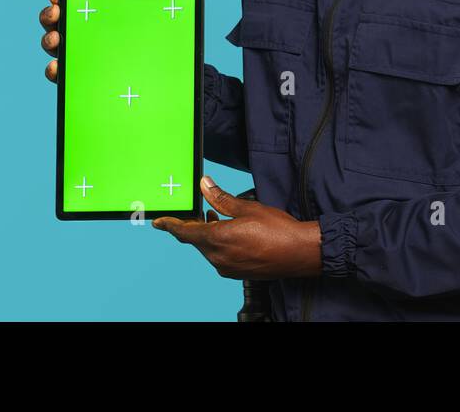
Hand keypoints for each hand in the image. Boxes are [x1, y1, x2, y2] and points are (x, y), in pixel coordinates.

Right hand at [40, 0, 141, 82]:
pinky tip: (55, 66)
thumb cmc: (137, 39)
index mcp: (84, 19)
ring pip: (51, 48)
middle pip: (52, 25)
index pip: (65, 6)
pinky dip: (52, 70)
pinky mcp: (75, 78)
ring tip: (56, 38)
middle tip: (55, 13)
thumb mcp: (137, 14)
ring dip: (48, 40)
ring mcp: (73, 57)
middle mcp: (74, 37)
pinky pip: (58, 75)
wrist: (147, 72)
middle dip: (48, 16)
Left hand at [152, 177, 322, 279]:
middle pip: (196, 240)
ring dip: (209, 235)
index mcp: (217, 239)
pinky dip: (220, 245)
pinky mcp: (237, 273)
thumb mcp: (248, 208)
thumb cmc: (278, 231)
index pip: (184, 232)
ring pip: (209, 249)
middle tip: (198, 212)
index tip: (158, 222)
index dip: (169, 225)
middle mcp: (217, 257)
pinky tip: (231, 235)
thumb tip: (205, 185)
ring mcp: (227, 267)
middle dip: (195, 226)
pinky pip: (220, 257)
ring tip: (216, 219)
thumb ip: (222, 198)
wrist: (300, 253)